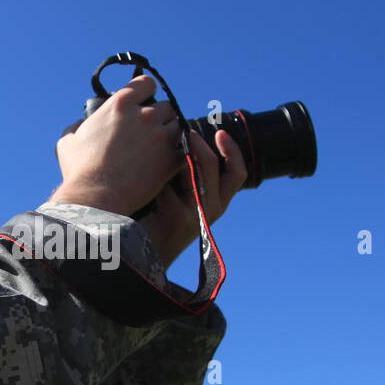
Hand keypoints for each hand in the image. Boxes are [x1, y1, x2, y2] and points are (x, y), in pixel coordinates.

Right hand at [51, 75, 182, 215]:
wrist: (96, 198)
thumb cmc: (79, 171)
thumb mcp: (67, 143)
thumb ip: (75, 128)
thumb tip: (79, 125)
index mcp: (120, 105)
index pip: (146, 84)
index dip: (146, 92)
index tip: (145, 100)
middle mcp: (144, 115)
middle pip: (166, 106)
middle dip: (161, 116)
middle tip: (152, 131)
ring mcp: (160, 137)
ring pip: (178, 125)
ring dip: (172, 134)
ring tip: (163, 147)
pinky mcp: (171, 159)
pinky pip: (185, 150)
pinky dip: (180, 155)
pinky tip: (171, 162)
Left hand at [139, 125, 246, 268]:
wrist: (150, 252)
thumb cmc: (164, 218)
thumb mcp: (185, 197)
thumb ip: (192, 175)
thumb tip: (187, 139)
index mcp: (220, 201)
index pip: (237, 173)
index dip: (232, 151)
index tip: (220, 132)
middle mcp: (214, 209)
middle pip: (213, 166)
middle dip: (198, 144)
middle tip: (185, 131)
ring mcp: (199, 215)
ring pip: (194, 173)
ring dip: (179, 155)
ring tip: (165, 145)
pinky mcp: (180, 219)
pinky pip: (170, 186)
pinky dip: (159, 177)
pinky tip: (146, 173)